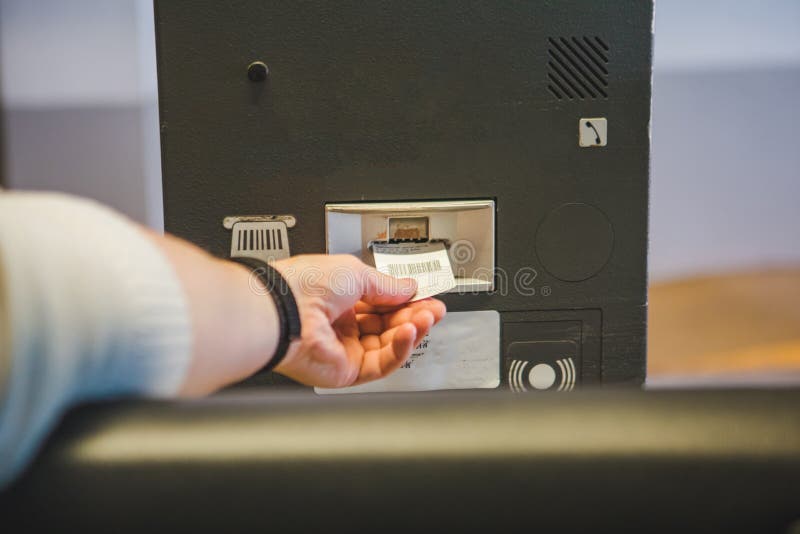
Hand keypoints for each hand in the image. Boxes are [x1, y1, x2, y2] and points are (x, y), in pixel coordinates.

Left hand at [271, 254, 445, 387]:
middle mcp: (341, 324)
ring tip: (426, 318)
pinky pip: (383, 363)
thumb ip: (388, 285)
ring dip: (411, 331)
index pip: (382, 302)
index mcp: (340, 297)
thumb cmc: (305, 284)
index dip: (406, 300)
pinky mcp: (347, 371)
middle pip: (389, 325)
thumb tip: (409, 287)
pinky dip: (400, 349)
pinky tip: (410, 333)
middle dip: (414, 316)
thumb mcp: (357, 272)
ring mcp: (344, 349)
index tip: (426, 295)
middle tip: (434, 309)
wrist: (284, 309)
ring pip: (390, 345)